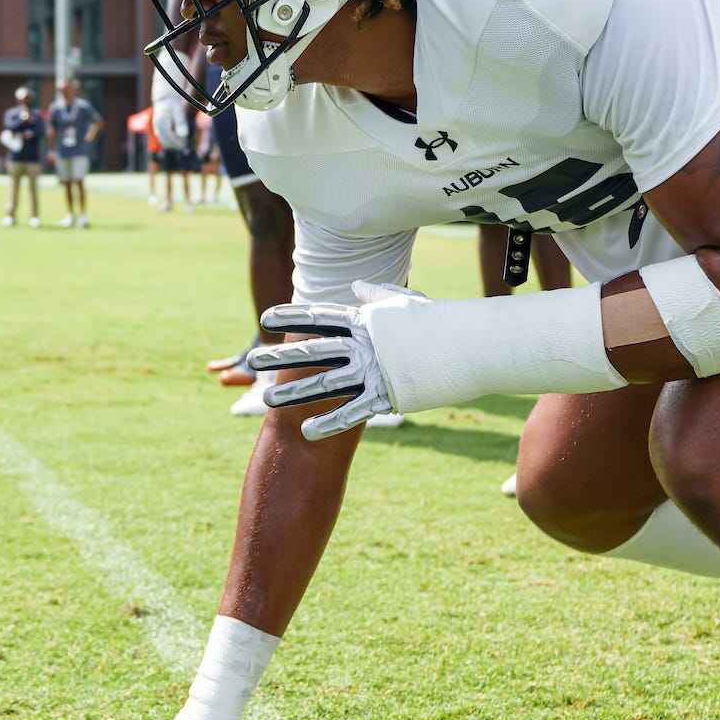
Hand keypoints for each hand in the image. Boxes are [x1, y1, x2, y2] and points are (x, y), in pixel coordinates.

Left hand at [246, 280, 425, 439]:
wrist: (468, 345)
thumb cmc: (435, 321)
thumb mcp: (404, 301)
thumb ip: (375, 295)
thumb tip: (356, 287)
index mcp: (364, 321)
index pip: (320, 317)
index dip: (291, 317)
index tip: (265, 319)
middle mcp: (363, 346)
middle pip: (313, 352)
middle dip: (281, 357)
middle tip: (252, 362)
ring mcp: (374, 372)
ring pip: (326, 385)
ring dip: (295, 394)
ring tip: (268, 401)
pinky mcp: (387, 396)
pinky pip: (352, 412)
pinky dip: (329, 423)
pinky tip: (305, 432)